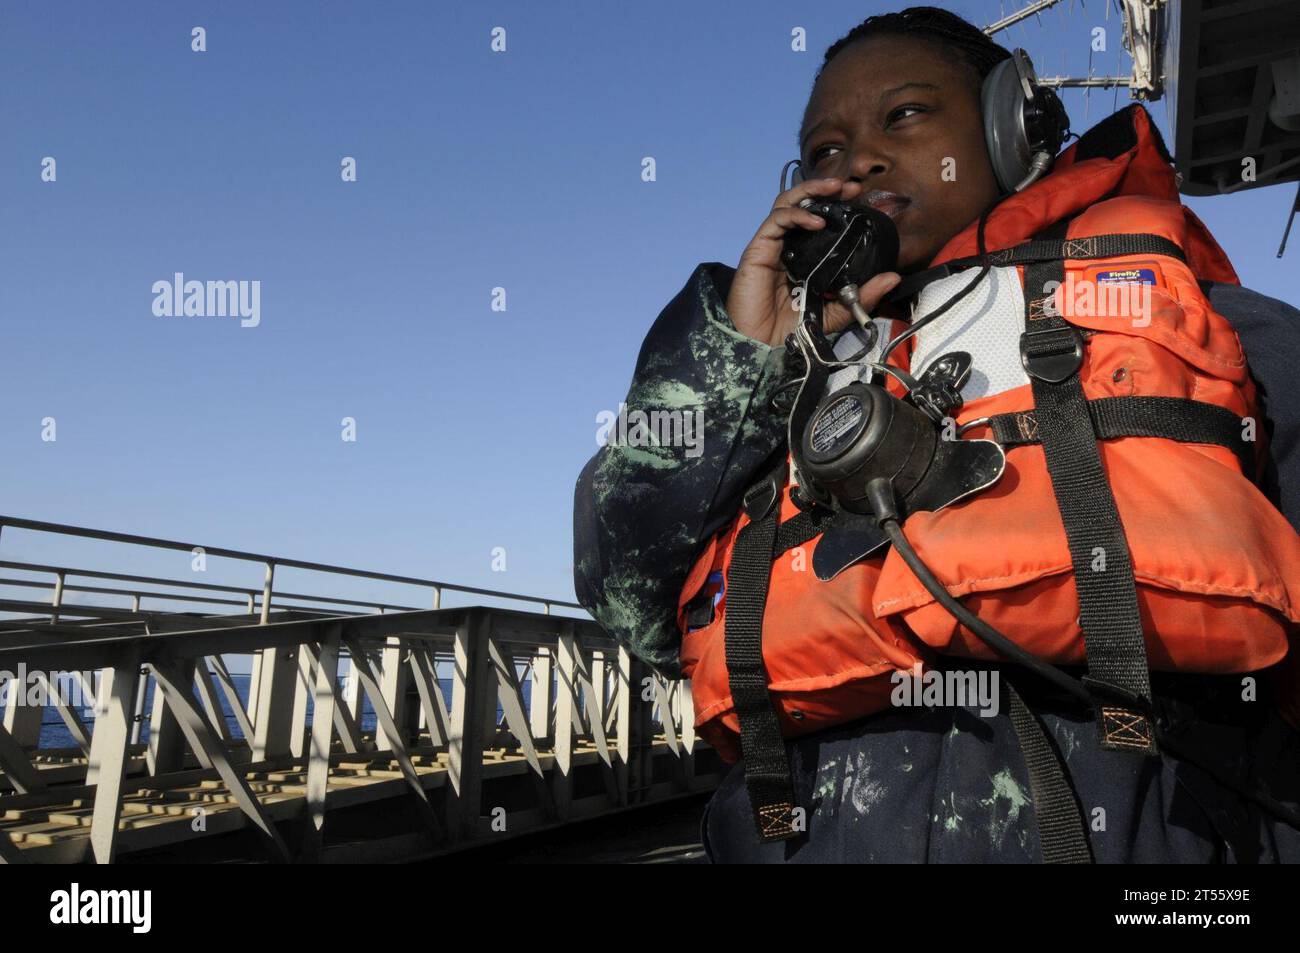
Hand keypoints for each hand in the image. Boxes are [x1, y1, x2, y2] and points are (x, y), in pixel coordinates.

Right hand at [725, 176, 900, 347]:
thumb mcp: (837, 312)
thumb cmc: (793, 331)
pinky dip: (797, 214)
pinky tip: (816, 221)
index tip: (861, 197)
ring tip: (834, 188)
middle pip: (803, 203)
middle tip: (851, 186)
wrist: (763, 347)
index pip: (820, 219)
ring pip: (787, 202)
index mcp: (805, 256)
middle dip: (827, 189)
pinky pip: (777, 221)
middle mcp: (788, 246)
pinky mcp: (758, 249)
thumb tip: (893, 278)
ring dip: (811, 190)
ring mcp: (772, 245)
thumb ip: (862, 295)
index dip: (838, 204)